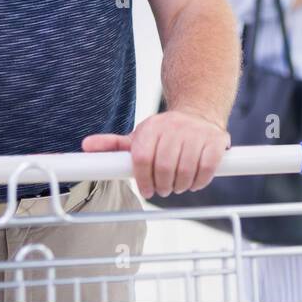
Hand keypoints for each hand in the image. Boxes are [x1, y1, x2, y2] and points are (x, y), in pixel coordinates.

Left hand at [82, 110, 230, 197]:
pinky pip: (206, 169)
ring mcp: (196, 133)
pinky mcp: (215, 141)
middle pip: (164, 166)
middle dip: (163, 186)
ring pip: (185, 170)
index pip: (142, 158)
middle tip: (164, 190)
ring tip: (178, 185)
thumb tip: (86, 146)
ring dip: (181, 186)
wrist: (198, 111)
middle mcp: (173, 127)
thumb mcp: (139, 136)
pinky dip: (199, 182)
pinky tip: (194, 181)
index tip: (146, 190)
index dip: (143, 179)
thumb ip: (113, 145)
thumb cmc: (165, 132)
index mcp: (151, 127)